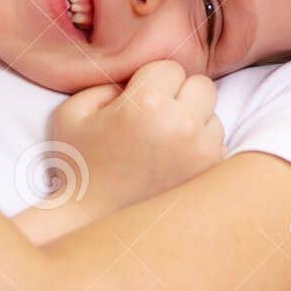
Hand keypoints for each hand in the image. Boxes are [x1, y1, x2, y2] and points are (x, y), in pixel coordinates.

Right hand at [49, 59, 225, 221]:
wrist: (90, 222)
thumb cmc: (79, 165)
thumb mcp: (73, 112)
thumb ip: (106, 83)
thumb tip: (137, 78)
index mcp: (148, 105)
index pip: (169, 67)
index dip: (150, 82)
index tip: (135, 102)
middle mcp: (182, 126)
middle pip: (201, 85)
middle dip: (179, 95)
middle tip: (154, 117)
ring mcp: (201, 153)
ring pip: (213, 114)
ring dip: (193, 122)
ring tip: (161, 143)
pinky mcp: (211, 174)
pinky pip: (217, 144)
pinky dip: (199, 148)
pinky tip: (171, 162)